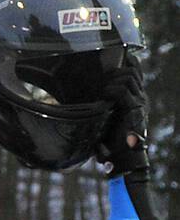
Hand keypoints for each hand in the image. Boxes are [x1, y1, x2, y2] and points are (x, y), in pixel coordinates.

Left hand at [95, 52, 147, 176]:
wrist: (122, 161)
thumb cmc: (108, 144)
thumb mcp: (102, 122)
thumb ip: (98, 109)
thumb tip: (79, 103)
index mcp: (134, 98)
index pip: (134, 73)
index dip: (125, 63)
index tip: (112, 59)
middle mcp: (139, 98)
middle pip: (132, 71)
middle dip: (116, 69)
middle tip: (102, 74)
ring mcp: (139, 102)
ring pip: (129, 77)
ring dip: (113, 78)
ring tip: (102, 86)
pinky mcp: (135, 109)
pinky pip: (124, 91)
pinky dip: (112, 90)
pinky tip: (104, 95)